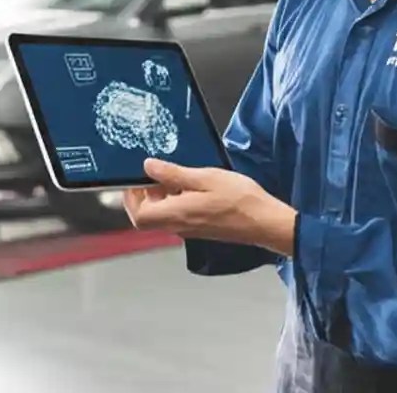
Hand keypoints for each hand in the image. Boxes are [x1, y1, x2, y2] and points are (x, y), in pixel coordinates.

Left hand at [124, 158, 296, 256]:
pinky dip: (174, 201)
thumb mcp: (205, 177)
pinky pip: (176, 216)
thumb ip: (173, 174)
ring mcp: (189, 230)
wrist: (264, 222)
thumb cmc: (239, 199)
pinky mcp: (199, 228)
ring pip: (161, 217)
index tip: (138, 179)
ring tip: (175, 177)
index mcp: (176, 213)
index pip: (138, 215)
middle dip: (144, 196)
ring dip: (160, 198)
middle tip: (155, 175)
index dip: (132, 198)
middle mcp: (178, 226)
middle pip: (146, 218)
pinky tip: (190, 187)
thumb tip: (148, 167)